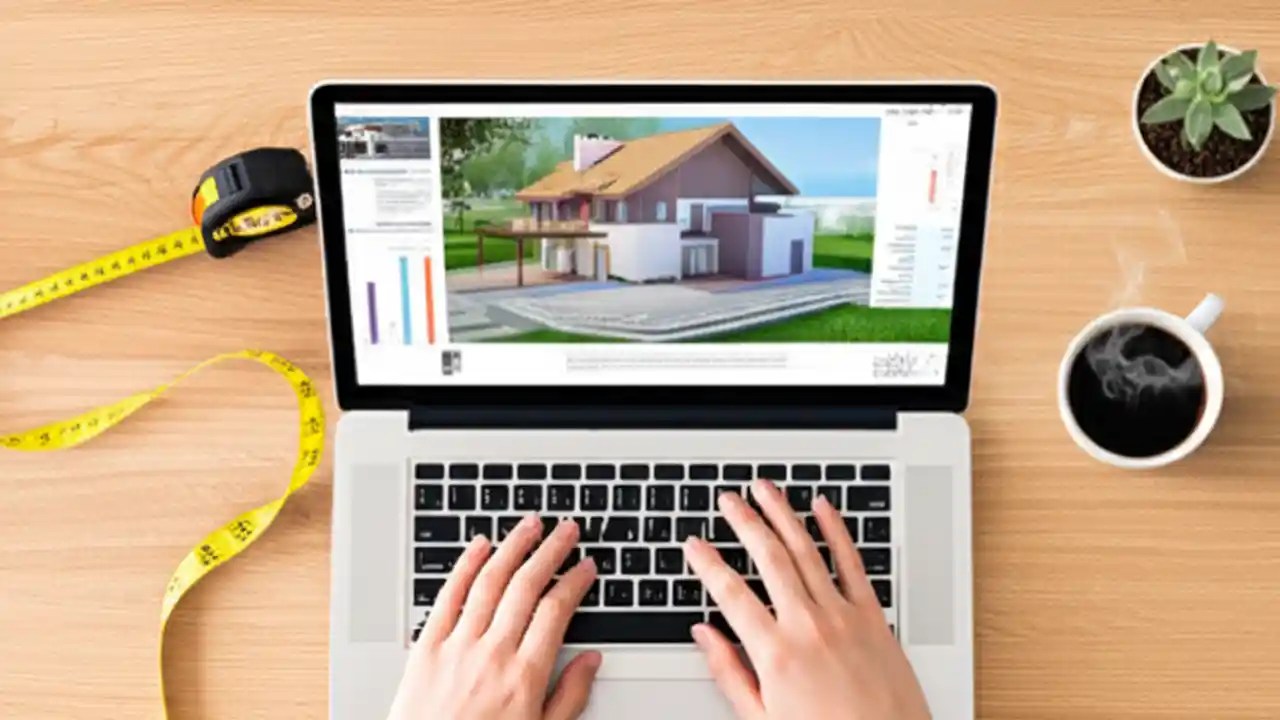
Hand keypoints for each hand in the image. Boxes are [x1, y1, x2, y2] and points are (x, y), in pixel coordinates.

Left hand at [388, 515, 601, 719]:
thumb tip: (591, 662)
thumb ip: (569, 697)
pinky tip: (478, 547)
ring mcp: (457, 647)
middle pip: (527, 586)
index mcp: (525, 676)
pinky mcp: (426, 648)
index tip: (585, 566)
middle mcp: (492, 653)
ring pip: (490, 581)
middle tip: (566, 530)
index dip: (575, 582)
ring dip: (512, 547)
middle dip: (551, 551)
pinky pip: (448, 597)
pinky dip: (465, 566)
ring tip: (529, 525)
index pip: (557, 611)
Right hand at [684, 480, 929, 719]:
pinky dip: (837, 531)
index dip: (708, 564)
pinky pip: (852, 564)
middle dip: (744, 522)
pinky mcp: (874, 617)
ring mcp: (843, 617)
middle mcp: (808, 627)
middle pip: (768, 558)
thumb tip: (704, 636)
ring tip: (765, 489)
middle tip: (728, 499)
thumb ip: (730, 674)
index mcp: (775, 655)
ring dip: (782, 514)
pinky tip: (823, 508)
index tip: (695, 545)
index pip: (731, 594)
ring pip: (806, 550)